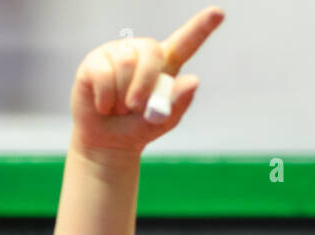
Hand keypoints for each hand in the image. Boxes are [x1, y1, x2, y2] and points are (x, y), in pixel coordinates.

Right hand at [70, 6, 223, 158]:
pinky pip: (104, 75)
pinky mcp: (95, 60)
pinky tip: (104, 106)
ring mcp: (117, 53)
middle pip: (151, 52)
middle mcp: (142, 53)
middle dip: (144, 84)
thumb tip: (193, 81)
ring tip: (119, 108)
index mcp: (166, 64)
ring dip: (123, 97)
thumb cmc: (139, 127)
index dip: (201, 27)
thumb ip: (178, 103)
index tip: (219, 13)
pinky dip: (106, 99)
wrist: (108, 140)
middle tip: (136, 108)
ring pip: (125, 65)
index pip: (186, 42)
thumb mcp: (163, 120)